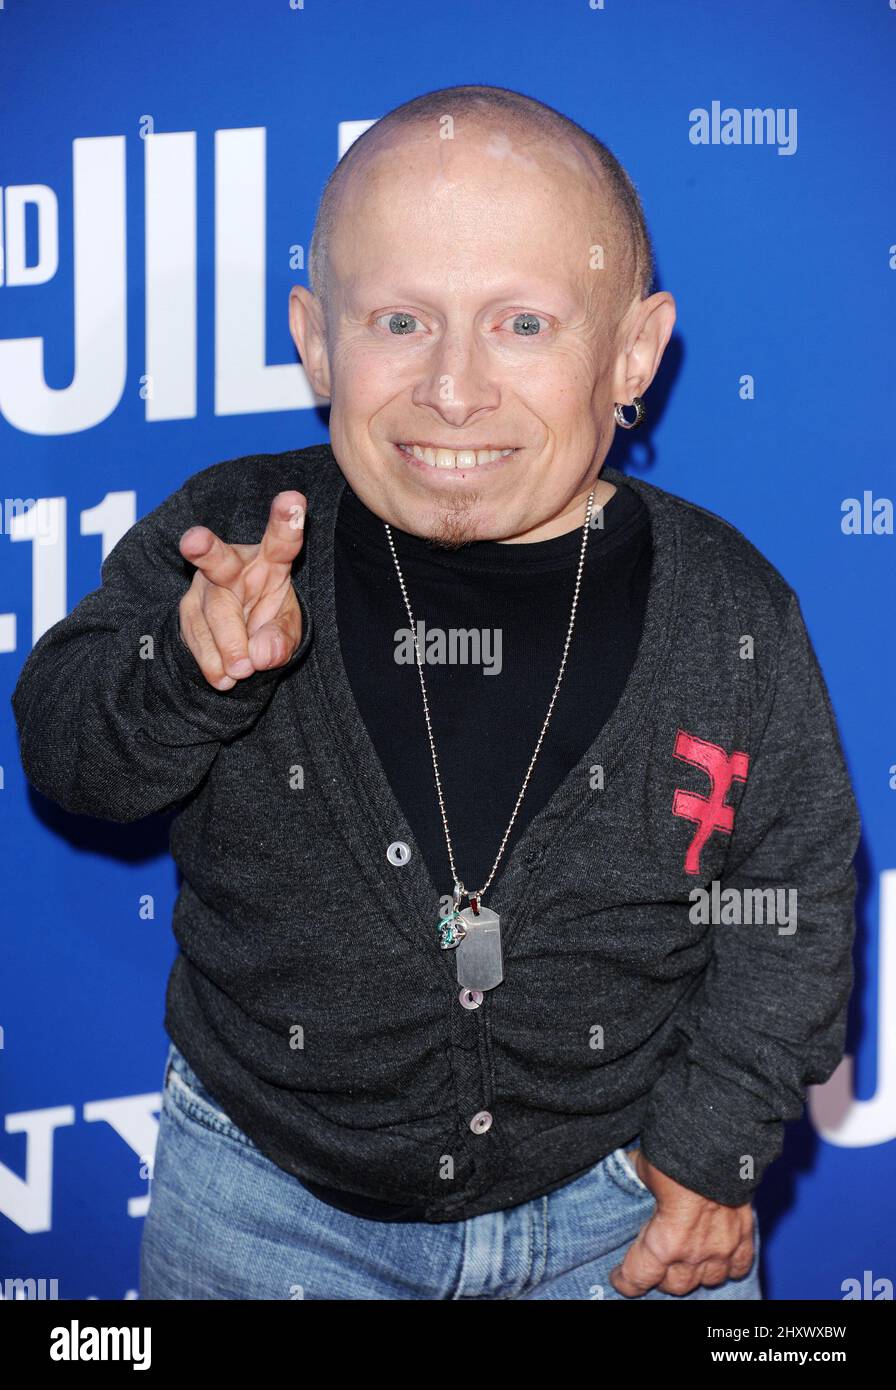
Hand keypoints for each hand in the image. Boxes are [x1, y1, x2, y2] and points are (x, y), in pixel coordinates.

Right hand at [178, 491, 306, 689]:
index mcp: (271, 559)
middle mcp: (232, 564)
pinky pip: (195, 638)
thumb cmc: (270, 620)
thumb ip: (281, 640)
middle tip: (193, 541)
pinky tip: (223, 676)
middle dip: (205, 549)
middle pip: (218, 560)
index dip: (287, 520)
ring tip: (241, 671)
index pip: (282, 540)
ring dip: (226, 645)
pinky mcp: (187, 611)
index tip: (294, 500)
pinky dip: (211, 661)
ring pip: (211, 613)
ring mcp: (204, 586)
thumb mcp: (287, 629)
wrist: (238, 640)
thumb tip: (260, 655)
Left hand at [609, 1149, 755, 1296]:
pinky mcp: (744, 1237)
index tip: (619, 1277)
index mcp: (665, 1243)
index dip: (625, 1280)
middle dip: (661, 1277)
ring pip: (706, 1281)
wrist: (718, 1144)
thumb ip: (634, 1180)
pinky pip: (738, 1268)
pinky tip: (717, 1258)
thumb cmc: (676, 1157)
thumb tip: (626, 1171)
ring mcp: (723, 1249)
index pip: (638, 1278)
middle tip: (654, 1263)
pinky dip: (728, 1266)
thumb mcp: (643, 1169)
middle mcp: (694, 1254)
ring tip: (684, 1261)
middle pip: (675, 1285)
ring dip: (693, 1273)